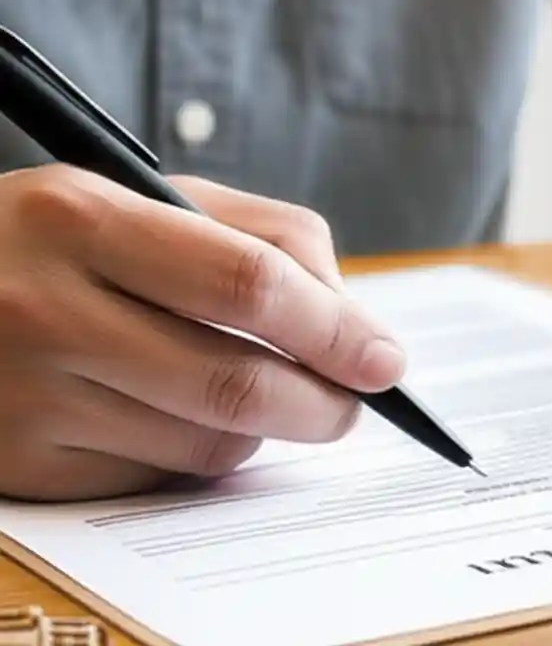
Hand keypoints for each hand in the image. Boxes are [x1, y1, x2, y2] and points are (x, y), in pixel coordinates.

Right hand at [0, 165, 404, 501]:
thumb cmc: (64, 242)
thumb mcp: (150, 200)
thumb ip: (265, 239)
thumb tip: (355, 327)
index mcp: (82, 218)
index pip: (248, 284)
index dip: (335, 330)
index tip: (385, 361)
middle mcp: (41, 309)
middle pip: (236, 384)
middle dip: (322, 405)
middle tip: (350, 405)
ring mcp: (24, 397)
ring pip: (208, 445)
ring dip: (260, 431)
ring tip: (251, 393)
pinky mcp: (19, 465)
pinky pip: (157, 481)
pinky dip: (195, 459)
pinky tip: (176, 417)